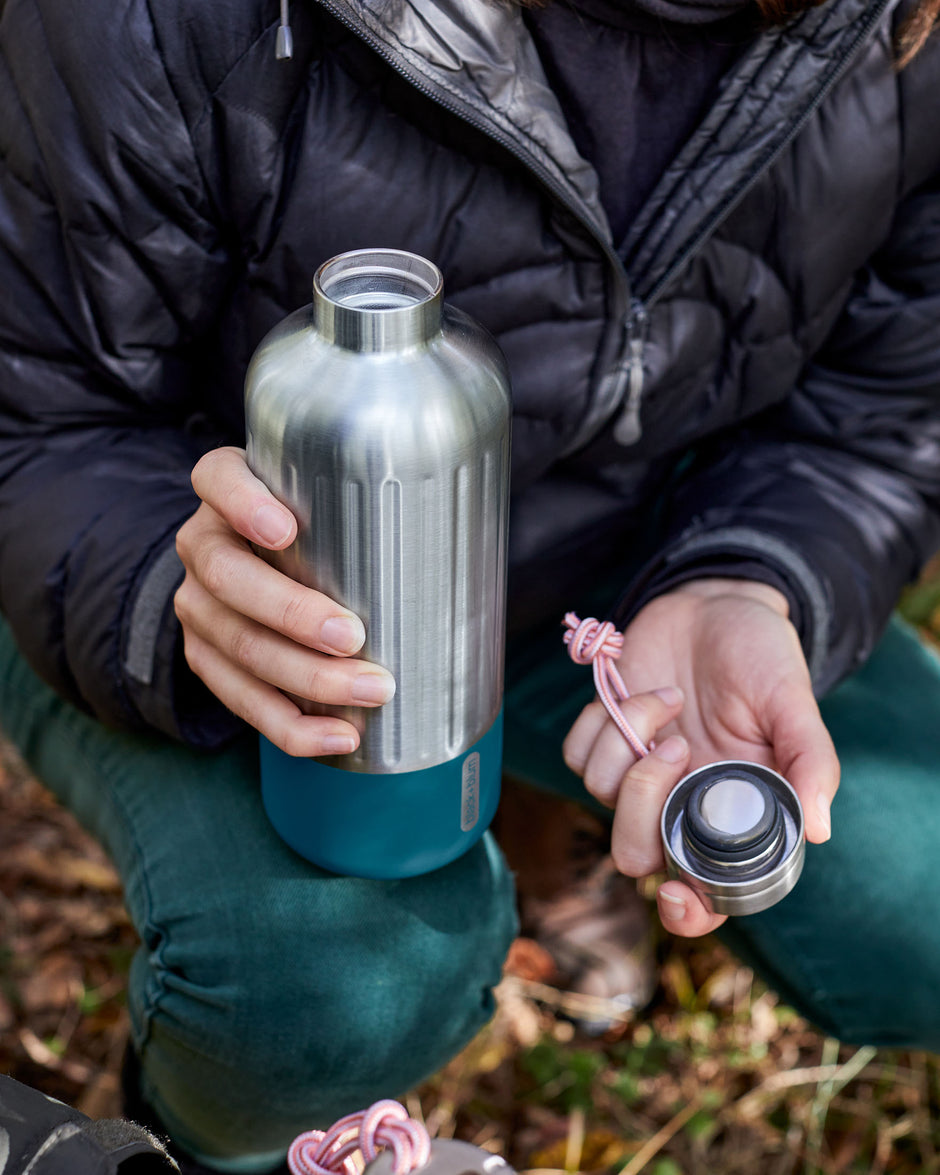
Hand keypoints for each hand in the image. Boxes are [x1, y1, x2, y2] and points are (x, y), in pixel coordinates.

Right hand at [174, 447, 394, 755]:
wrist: (260, 568)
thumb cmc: (318, 527)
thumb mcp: (331, 499)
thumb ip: (376, 504)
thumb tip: (476, 528)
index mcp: (226, 491)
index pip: (218, 479)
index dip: (243, 503)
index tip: (286, 529)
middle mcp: (203, 544)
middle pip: (229, 577)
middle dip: (293, 612)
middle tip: (354, 636)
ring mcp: (199, 606)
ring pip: (238, 646)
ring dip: (306, 678)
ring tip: (370, 692)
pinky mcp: (206, 658)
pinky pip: (240, 699)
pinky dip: (290, 726)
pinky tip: (337, 736)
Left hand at [562, 579, 838, 936]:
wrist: (716, 603)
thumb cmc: (762, 655)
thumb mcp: (793, 702)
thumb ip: (809, 761)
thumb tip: (818, 829)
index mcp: (731, 813)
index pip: (705, 893)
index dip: (687, 911)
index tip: (676, 892)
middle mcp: (681, 802)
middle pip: (634, 852)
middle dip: (641, 803)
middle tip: (676, 746)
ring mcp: (638, 771)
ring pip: (600, 795)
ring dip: (629, 740)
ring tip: (671, 698)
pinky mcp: (605, 736)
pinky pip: (577, 754)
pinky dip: (601, 720)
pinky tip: (640, 691)